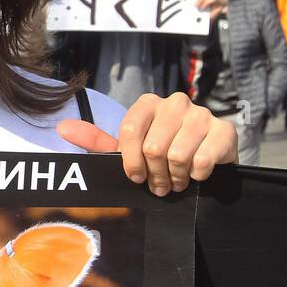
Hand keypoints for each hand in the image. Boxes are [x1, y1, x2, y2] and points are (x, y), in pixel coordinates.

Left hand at [58, 92, 237, 194]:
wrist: (206, 160)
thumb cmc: (162, 155)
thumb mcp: (127, 150)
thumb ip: (97, 140)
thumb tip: (62, 128)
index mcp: (149, 103)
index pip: (130, 132)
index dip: (131, 162)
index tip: (135, 177)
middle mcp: (175, 102)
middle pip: (154, 148)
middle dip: (155, 175)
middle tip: (161, 184)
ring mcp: (202, 113)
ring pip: (177, 156)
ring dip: (175, 178)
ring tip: (177, 180)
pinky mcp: (224, 129)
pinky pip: (202, 161)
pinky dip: (197, 176)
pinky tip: (197, 173)